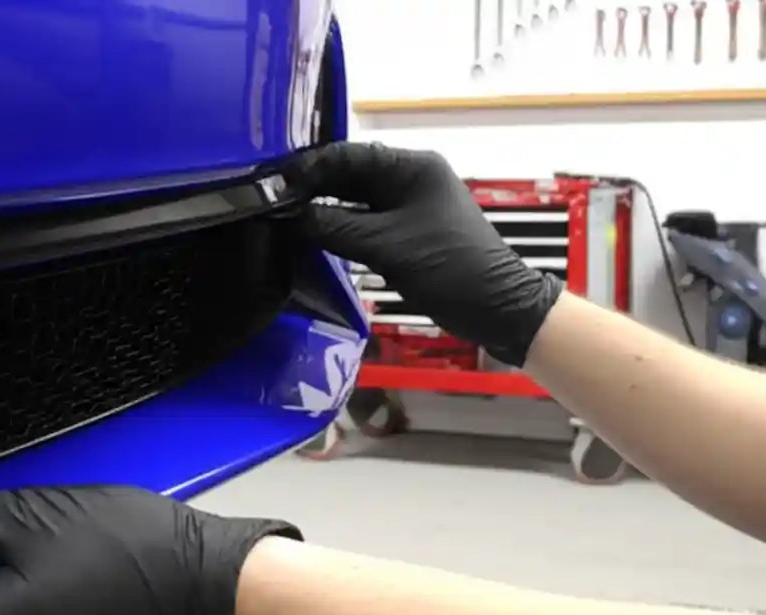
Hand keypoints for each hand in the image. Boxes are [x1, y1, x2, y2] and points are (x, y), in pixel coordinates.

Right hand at [292, 142, 562, 366]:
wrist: (497, 309)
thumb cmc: (449, 269)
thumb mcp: (386, 247)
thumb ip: (333, 227)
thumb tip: (286, 217)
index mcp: (412, 166)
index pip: (348, 154)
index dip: (307, 167)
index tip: (269, 184)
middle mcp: (409, 177)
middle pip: (348, 174)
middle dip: (310, 187)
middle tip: (268, 203)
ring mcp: (408, 205)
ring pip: (353, 199)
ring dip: (321, 208)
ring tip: (281, 219)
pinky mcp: (405, 231)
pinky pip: (363, 221)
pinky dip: (338, 227)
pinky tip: (310, 237)